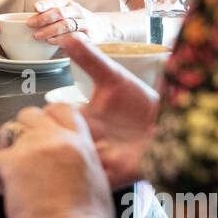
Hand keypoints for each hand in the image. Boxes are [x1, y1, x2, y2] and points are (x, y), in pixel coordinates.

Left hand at [0, 103, 113, 217]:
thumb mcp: (98, 184)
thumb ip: (84, 163)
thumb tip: (74, 163)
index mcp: (81, 144)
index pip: (63, 110)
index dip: (49, 117)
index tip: (43, 131)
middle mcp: (57, 140)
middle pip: (32, 114)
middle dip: (25, 131)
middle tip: (24, 155)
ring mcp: (33, 149)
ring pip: (10, 130)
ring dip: (8, 148)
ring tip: (13, 172)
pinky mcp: (12, 164)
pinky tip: (7, 191)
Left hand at [27, 0, 95, 44]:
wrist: (101, 27)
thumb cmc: (76, 20)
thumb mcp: (64, 13)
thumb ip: (49, 16)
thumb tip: (30, 21)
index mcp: (68, 4)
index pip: (56, 1)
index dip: (45, 4)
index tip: (36, 7)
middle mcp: (77, 11)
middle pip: (60, 12)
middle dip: (44, 18)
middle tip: (31, 24)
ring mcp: (84, 23)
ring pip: (66, 25)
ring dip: (50, 30)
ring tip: (38, 35)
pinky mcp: (88, 36)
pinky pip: (74, 37)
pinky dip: (61, 40)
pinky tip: (52, 41)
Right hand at [59, 33, 160, 188]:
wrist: (171, 127)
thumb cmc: (140, 103)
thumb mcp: (114, 78)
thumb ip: (90, 59)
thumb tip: (68, 36)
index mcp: (81, 118)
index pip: (52, 118)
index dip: (47, 116)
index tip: (47, 115)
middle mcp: (84, 139)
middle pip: (56, 142)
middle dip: (52, 139)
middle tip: (57, 133)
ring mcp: (96, 158)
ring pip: (69, 162)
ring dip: (67, 156)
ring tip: (73, 149)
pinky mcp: (110, 175)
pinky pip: (90, 180)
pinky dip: (85, 175)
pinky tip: (91, 163)